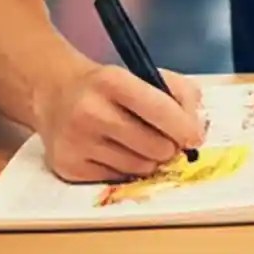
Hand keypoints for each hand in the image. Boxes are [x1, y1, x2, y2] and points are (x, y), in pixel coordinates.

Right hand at [32, 62, 205, 182]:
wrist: (56, 94)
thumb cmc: (111, 87)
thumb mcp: (146, 75)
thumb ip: (181, 94)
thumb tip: (196, 130)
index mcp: (112, 81)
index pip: (160, 109)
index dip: (185, 128)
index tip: (195, 138)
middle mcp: (89, 111)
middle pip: (155, 146)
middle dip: (169, 146)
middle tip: (165, 139)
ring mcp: (76, 141)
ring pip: (140, 167)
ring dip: (150, 159)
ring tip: (139, 143)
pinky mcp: (67, 166)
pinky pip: (118, 179)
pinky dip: (126, 169)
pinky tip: (117, 151)